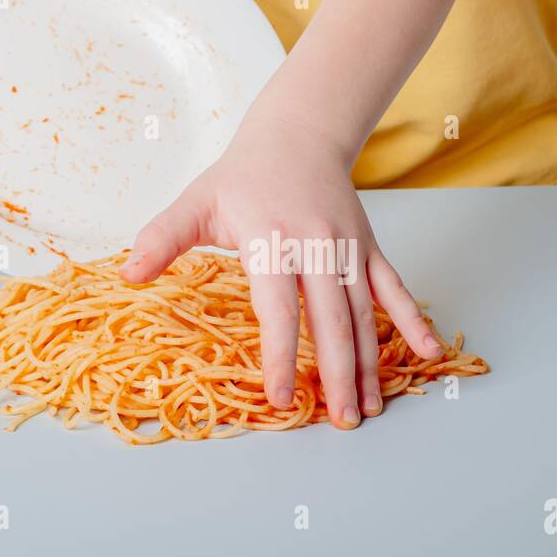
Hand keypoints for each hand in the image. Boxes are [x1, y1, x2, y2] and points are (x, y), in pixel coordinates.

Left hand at [120, 113, 442, 429]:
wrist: (299, 134)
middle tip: (342, 422)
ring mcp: (349, 249)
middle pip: (331, 321)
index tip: (281, 398)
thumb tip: (126, 272)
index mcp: (273, 242)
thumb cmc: (243, 175)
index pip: (280, 310)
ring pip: (364, 314)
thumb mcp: (197, 200)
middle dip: (338, 375)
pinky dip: (414, 321)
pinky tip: (430, 354)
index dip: (281, 356)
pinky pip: (394, 289)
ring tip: (370, 408)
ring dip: (370, 363)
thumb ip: (163, 237)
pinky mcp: (369, 248)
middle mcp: (317, 248)